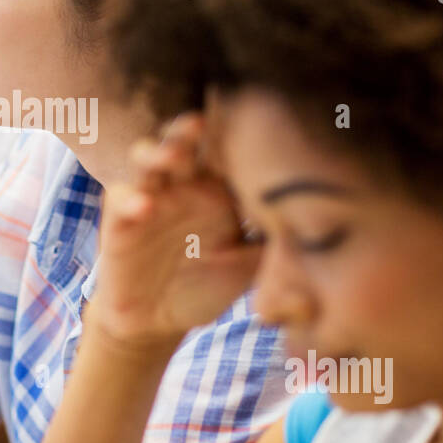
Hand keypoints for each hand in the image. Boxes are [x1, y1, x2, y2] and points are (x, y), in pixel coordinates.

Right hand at [88, 114, 260, 350]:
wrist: (158, 323)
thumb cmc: (205, 286)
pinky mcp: (119, 221)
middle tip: (202, 123)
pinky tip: (144, 206)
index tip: (249, 120)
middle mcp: (181, 185)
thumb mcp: (248, 267)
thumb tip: (323, 230)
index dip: (232, 133)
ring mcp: (148, 198)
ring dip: (157, 152)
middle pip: (183, 142)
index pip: (223, 149)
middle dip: (190, 129)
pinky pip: (119, 199)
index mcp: (215, 188)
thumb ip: (275, 245)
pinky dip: (130, 199)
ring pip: (146, 158)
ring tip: (172, 157)